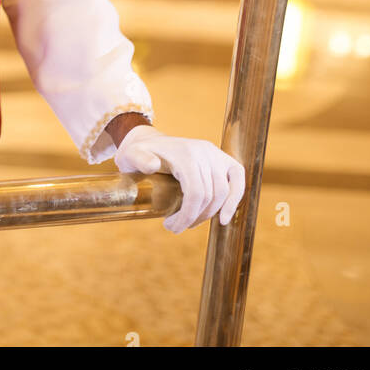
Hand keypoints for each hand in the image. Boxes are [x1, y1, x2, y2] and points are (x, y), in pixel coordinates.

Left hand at [114, 124, 244, 233]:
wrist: (149, 142)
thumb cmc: (139, 154)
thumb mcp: (132, 155)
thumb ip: (139, 160)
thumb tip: (152, 165)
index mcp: (185, 154)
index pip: (196, 193)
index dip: (187, 216)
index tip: (172, 227)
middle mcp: (204, 152)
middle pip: (209, 195)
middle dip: (195, 217)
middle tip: (177, 227)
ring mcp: (215, 154)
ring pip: (223, 192)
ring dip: (209, 213)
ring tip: (190, 222)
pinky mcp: (222, 158)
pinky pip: (237, 178)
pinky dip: (235, 198)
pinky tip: (225, 217)